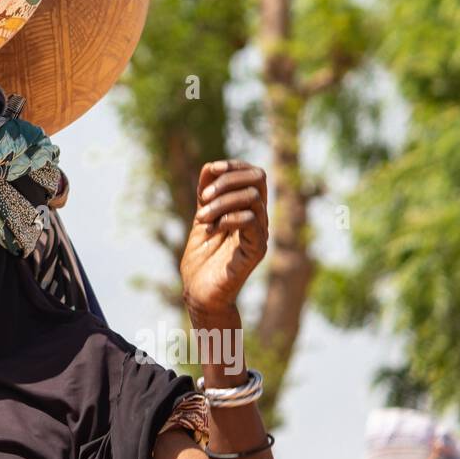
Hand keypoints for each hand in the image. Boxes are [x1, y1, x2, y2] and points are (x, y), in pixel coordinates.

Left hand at [179, 160, 267, 319]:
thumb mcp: (202, 218)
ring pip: (252, 197)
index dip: (234, 165)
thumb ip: (207, 194)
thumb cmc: (201, 259)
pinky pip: (252, 220)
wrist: (199, 293)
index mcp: (247, 209)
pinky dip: (229, 217)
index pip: (253, 173)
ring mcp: (260, 234)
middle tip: (204, 197)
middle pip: (258, 178)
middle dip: (228, 179)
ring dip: (221, 202)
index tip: (211, 169)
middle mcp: (258, 218)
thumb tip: (210, 167)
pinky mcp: (257, 250)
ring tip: (201, 218)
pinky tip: (213, 228)